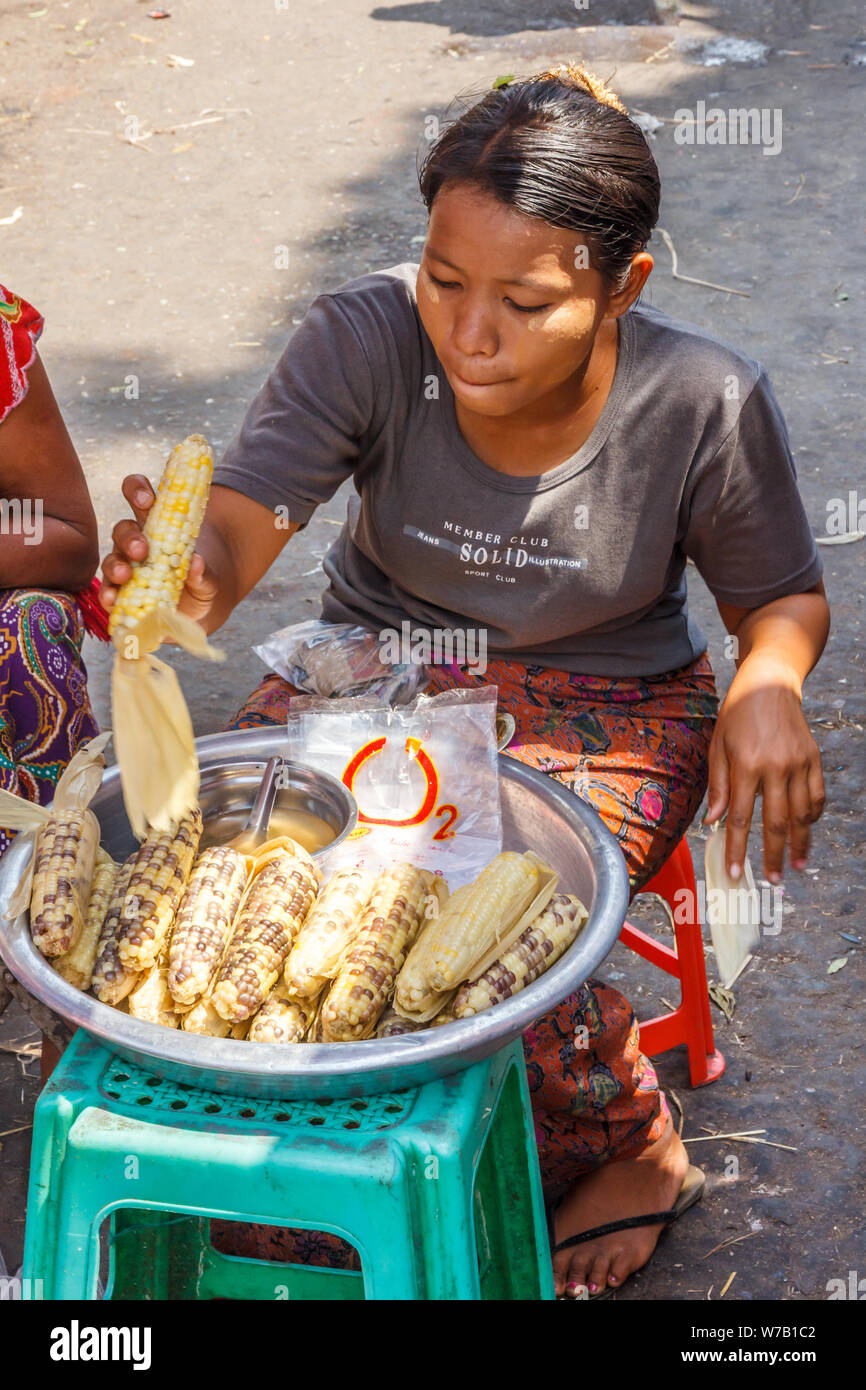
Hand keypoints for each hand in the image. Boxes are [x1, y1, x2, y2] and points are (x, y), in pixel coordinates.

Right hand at [100, 474, 218, 629]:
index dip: (138, 491)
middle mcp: (137, 543)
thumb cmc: (203, 583)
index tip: (147, 499)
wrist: (200, 612)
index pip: (141, 498)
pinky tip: (113, 599)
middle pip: (123, 529)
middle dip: (129, 537)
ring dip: (115, 565)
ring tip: (125, 575)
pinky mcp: (121, 593)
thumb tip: (197, 562)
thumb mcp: (210, 579)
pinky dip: (108, 594)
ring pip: (112, 559)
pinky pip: (109, 591)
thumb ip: (205, 573)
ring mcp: (126, 568)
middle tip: (141, 550)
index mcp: (159, 526)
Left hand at [704, 655, 824, 882]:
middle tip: (771, 880)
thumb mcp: (718, 745)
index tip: (734, 872)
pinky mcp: (814, 759)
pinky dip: (813, 816)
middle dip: (772, 855)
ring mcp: (799, 763)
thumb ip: (717, 785)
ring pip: (802, 813)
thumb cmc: (737, 714)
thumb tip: (712, 822)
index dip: (736, 848)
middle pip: (775, 822)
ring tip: (795, 865)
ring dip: (799, 842)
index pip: (739, 817)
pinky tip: (806, 830)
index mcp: (746, 765)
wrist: (770, 683)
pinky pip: (817, 795)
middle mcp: (776, 767)